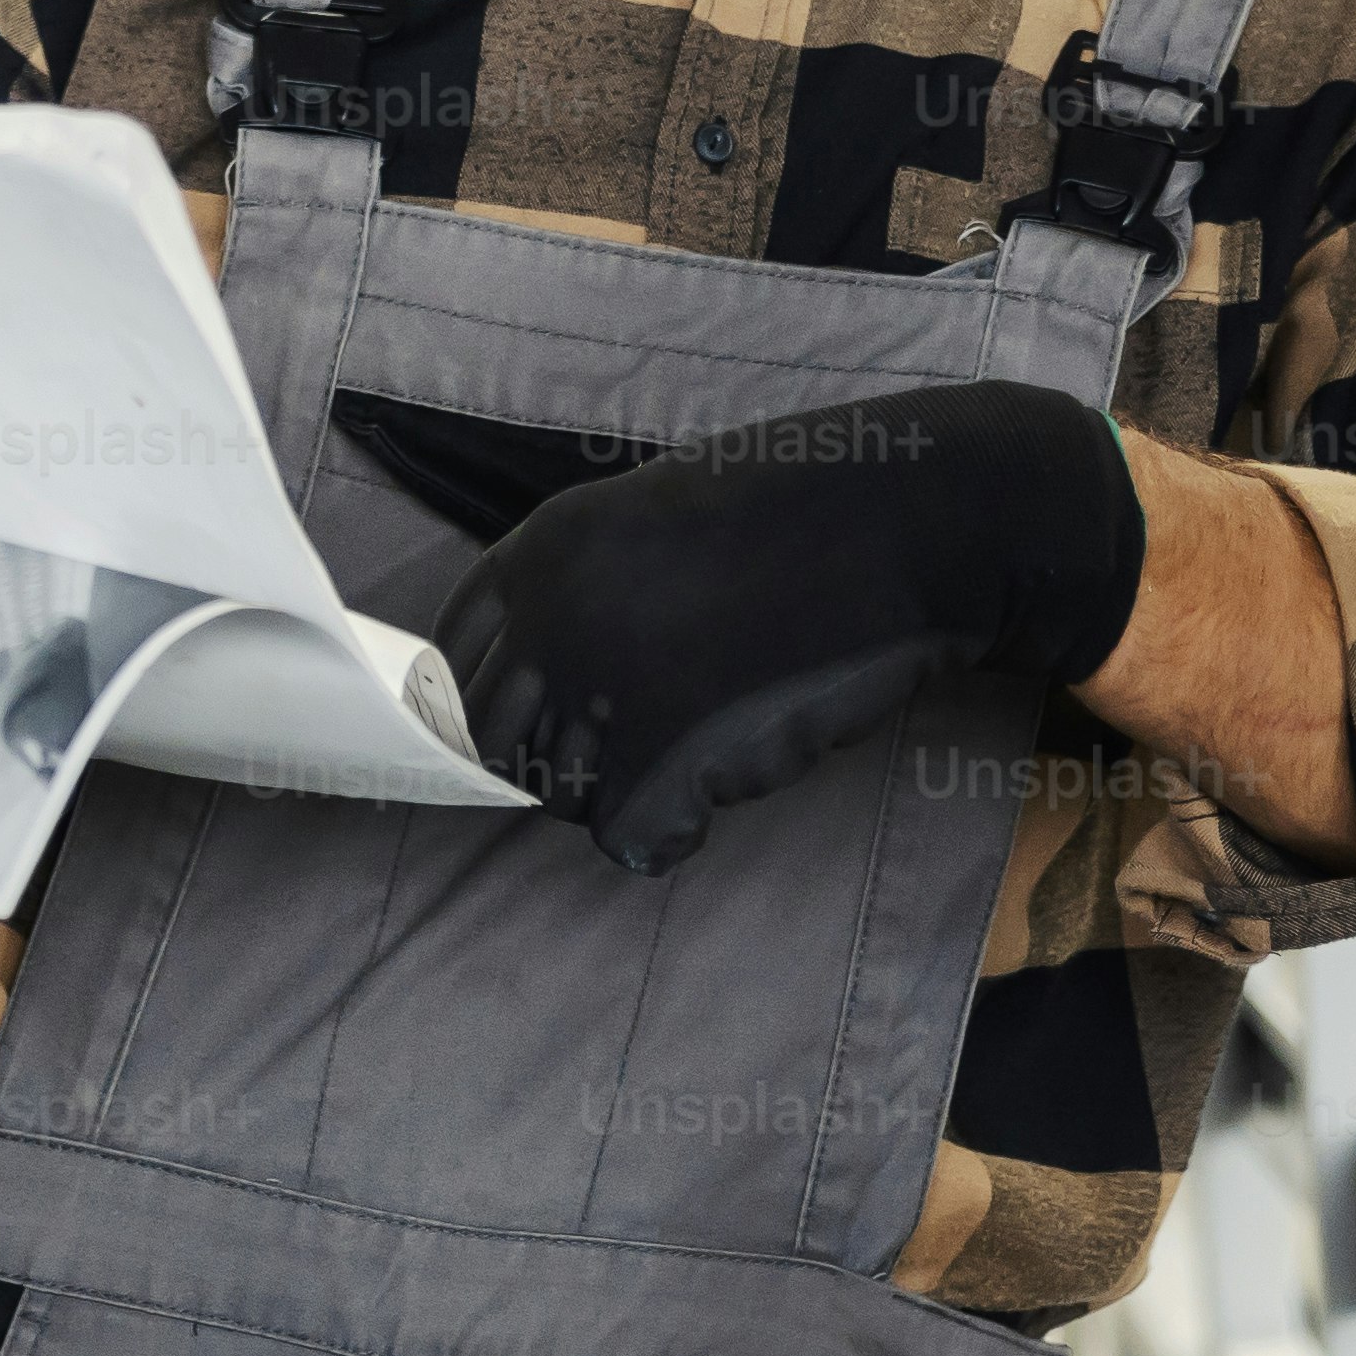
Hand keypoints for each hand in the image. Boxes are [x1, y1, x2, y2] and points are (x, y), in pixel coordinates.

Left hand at [432, 381, 1148, 875]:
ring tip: (694, 756)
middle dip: (551, 762)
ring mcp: (600, 693)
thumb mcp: (649, 520)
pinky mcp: (665, 758)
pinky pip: (627, 841)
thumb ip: (582, 589)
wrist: (903, 525)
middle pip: (497, 743)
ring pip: (559, 799)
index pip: (452, 666)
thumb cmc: (796, 514)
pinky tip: (713, 797)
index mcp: (538, 552)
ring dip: (616, 796)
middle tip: (627, 757)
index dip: (490, 708)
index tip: (534, 728)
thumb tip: (539, 679)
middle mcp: (549, 621)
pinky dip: (669, 834)